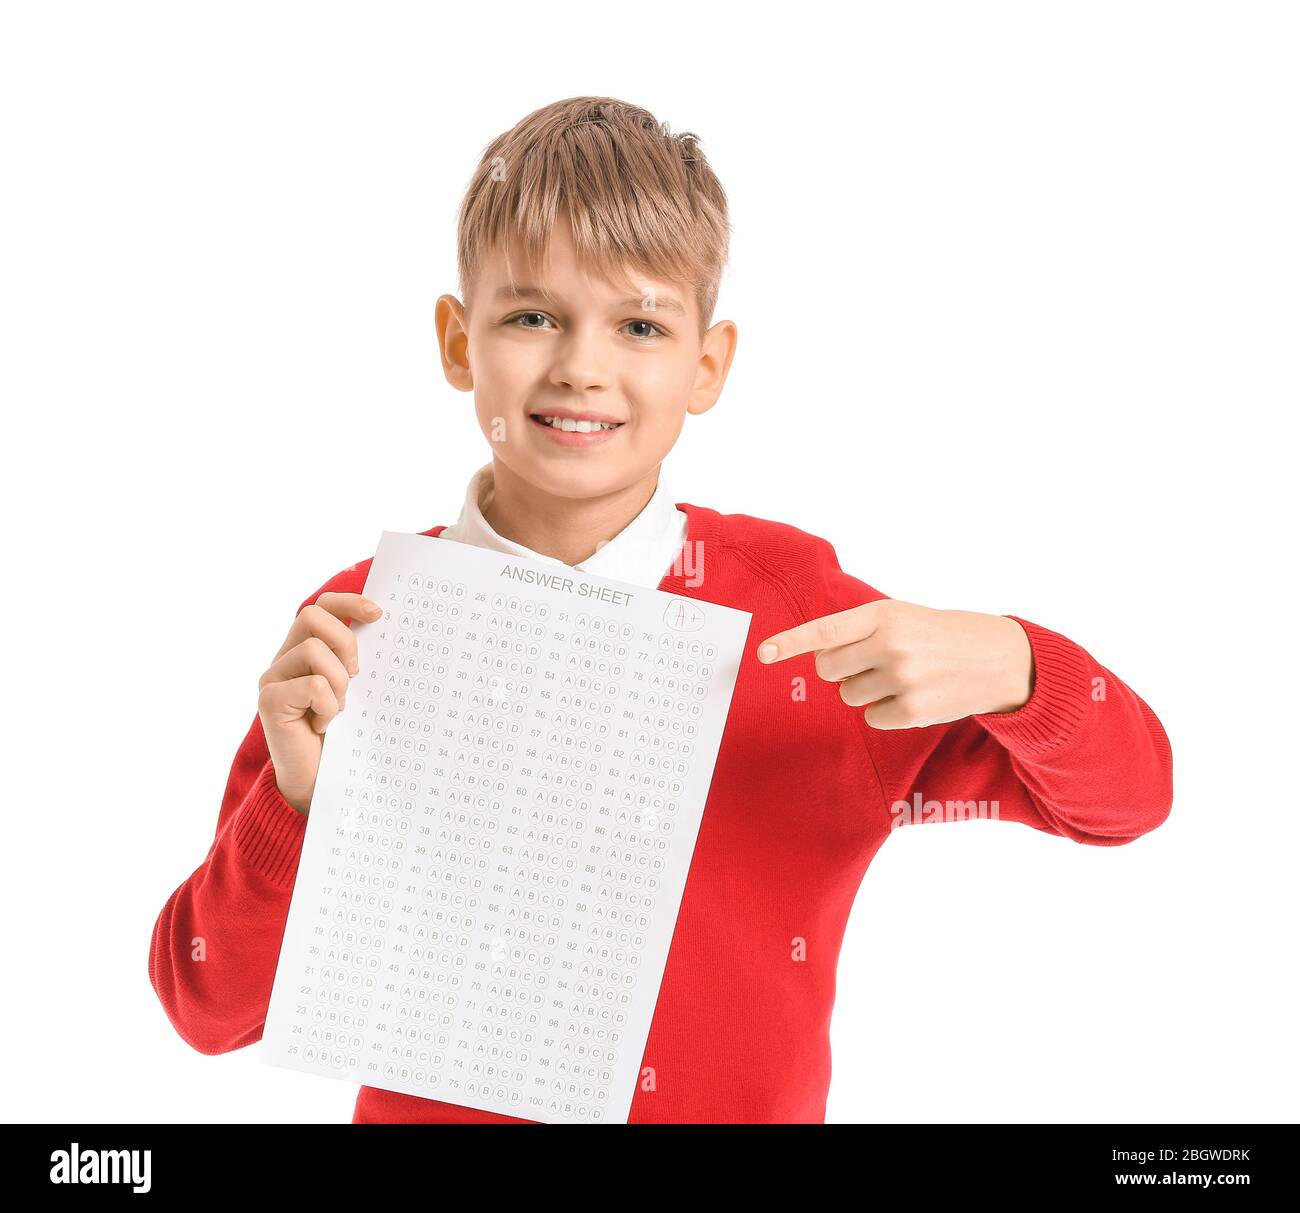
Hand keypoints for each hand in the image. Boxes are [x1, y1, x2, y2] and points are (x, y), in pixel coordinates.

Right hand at [257, 592, 382, 814]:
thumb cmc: (341, 735)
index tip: (378, 615)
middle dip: (345, 641)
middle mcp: (284, 659)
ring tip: (337, 710)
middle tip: (356, 676)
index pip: (321, 606)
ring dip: (339, 682)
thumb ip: (356, 660)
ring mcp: (272, 679)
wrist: (318, 781)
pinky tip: (323, 726)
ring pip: (314, 650)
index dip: (348, 602)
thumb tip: (385, 627)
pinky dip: (328, 706)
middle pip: (312, 616)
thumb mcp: (354, 689)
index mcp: (303, 650)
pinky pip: (312, 685)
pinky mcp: (269, 701)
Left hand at [756, 599, 1033, 728]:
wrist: (1000, 659)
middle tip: (873, 661)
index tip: (763, 652)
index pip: (825, 631)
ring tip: (903, 676)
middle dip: (842, 669)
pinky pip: (872, 717)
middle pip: (828, 669)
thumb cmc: (942, 634)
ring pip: (848, 695)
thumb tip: (821, 659)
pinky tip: (914, 695)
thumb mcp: (903, 615)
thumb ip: (862, 629)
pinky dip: (887, 710)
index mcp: (883, 615)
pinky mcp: (913, 710)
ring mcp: (901, 679)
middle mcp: (890, 645)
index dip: (791, 643)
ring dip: (867, 689)